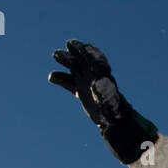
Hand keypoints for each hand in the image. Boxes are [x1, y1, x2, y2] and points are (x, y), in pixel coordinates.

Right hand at [49, 39, 157, 163]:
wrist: (115, 124)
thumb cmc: (115, 112)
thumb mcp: (110, 101)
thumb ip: (104, 92)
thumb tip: (97, 84)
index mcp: (103, 74)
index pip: (93, 58)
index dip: (84, 49)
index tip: (72, 44)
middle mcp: (94, 76)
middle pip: (82, 59)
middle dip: (73, 52)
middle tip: (63, 47)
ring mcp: (87, 82)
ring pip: (74, 68)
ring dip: (65, 60)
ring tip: (56, 55)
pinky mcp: (81, 91)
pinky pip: (69, 82)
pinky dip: (61, 79)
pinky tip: (52, 77)